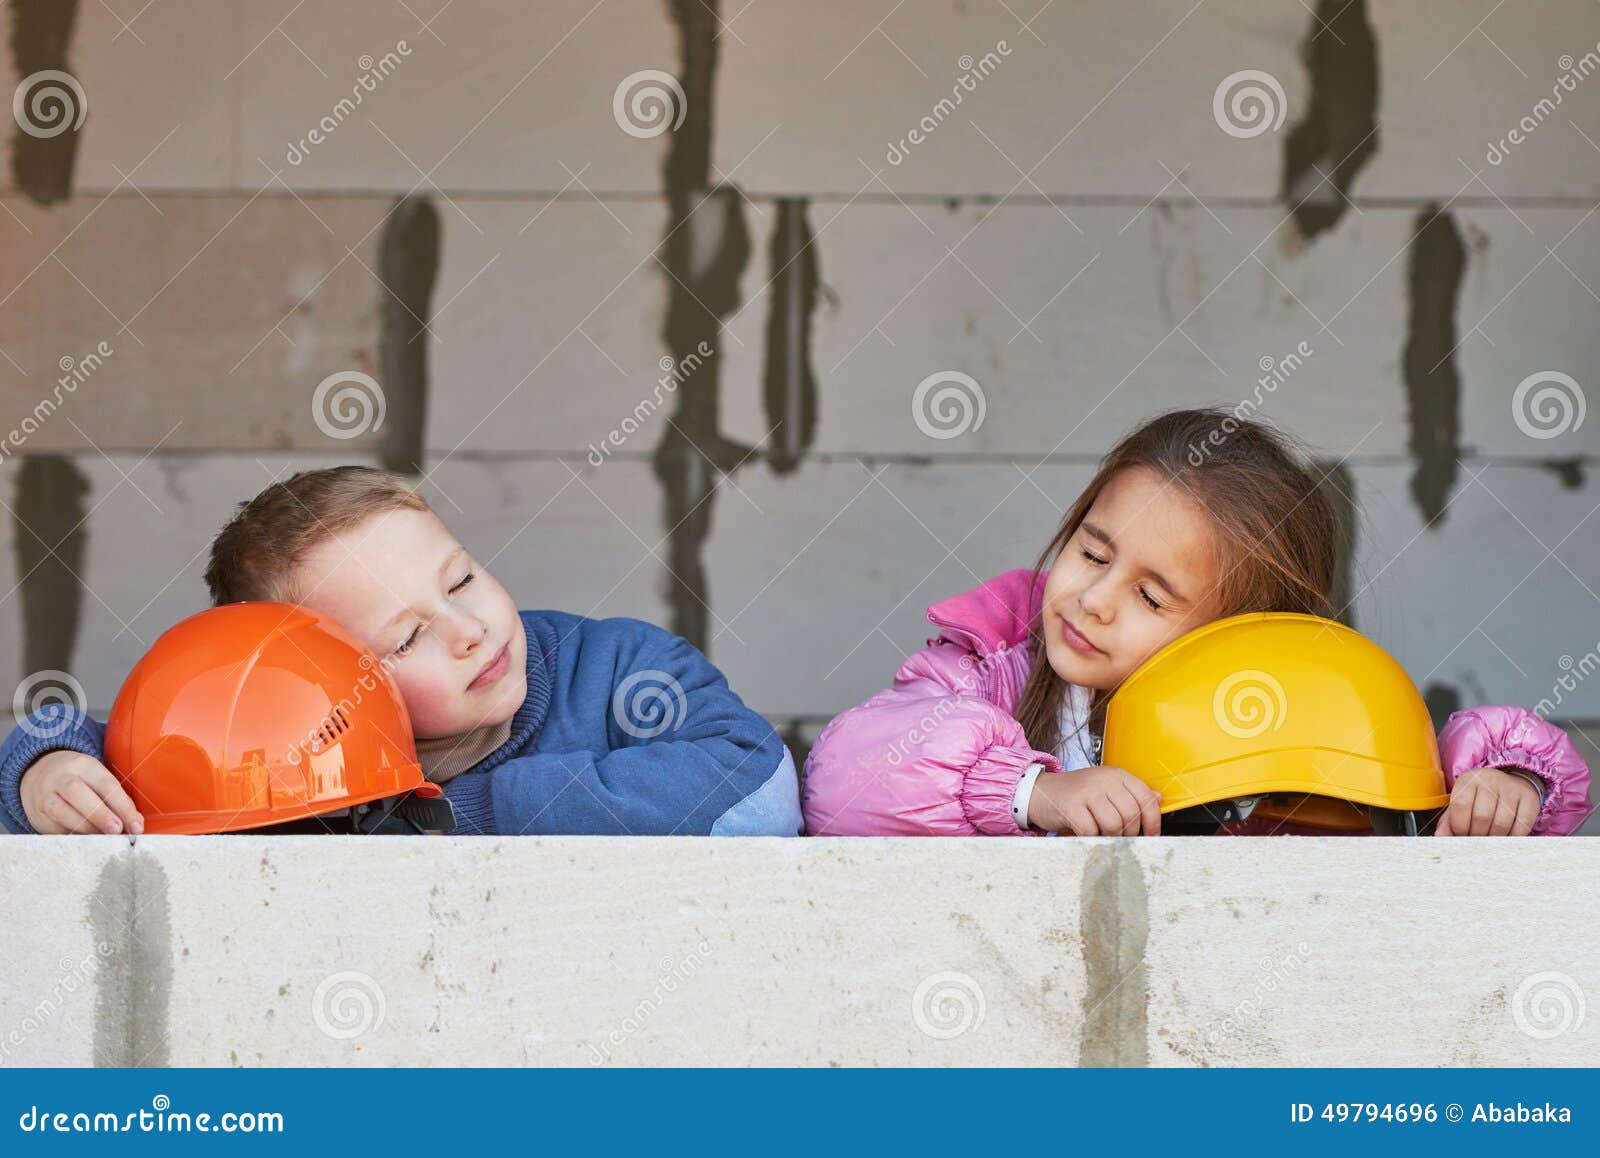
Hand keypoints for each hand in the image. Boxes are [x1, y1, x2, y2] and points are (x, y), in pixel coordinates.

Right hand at [19, 750, 143, 834]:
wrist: (39, 773)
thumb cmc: (80, 779)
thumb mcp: (98, 778)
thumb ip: (116, 799)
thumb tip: (134, 824)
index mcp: (84, 765)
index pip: (106, 785)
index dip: (123, 807)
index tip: (136, 826)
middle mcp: (61, 778)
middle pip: (79, 795)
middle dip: (101, 815)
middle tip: (117, 831)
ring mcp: (45, 796)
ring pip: (62, 812)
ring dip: (86, 829)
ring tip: (104, 839)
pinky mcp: (38, 815)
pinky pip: (54, 828)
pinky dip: (72, 836)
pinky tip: (87, 841)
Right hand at [1027, 765, 1160, 835]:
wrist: (1039, 791)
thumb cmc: (1076, 794)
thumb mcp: (1105, 787)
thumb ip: (1130, 793)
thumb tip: (1158, 799)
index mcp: (1116, 775)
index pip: (1146, 798)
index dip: (1152, 822)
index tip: (1150, 835)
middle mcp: (1104, 779)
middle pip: (1131, 814)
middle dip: (1129, 833)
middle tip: (1121, 838)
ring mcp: (1087, 791)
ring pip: (1114, 824)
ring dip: (1110, 837)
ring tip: (1102, 835)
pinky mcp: (1071, 806)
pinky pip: (1091, 831)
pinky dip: (1092, 838)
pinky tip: (1087, 835)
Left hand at [1436, 766, 1539, 836]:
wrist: (1513, 781)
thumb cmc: (1482, 797)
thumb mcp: (1462, 802)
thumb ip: (1448, 820)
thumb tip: (1440, 836)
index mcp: (1469, 779)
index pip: (1460, 805)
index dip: (1459, 826)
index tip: (1461, 834)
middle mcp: (1490, 780)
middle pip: (1481, 817)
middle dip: (1476, 834)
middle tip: (1476, 839)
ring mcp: (1511, 788)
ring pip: (1501, 824)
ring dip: (1493, 838)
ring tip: (1489, 837)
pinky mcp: (1529, 799)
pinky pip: (1520, 826)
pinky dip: (1511, 837)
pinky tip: (1505, 835)